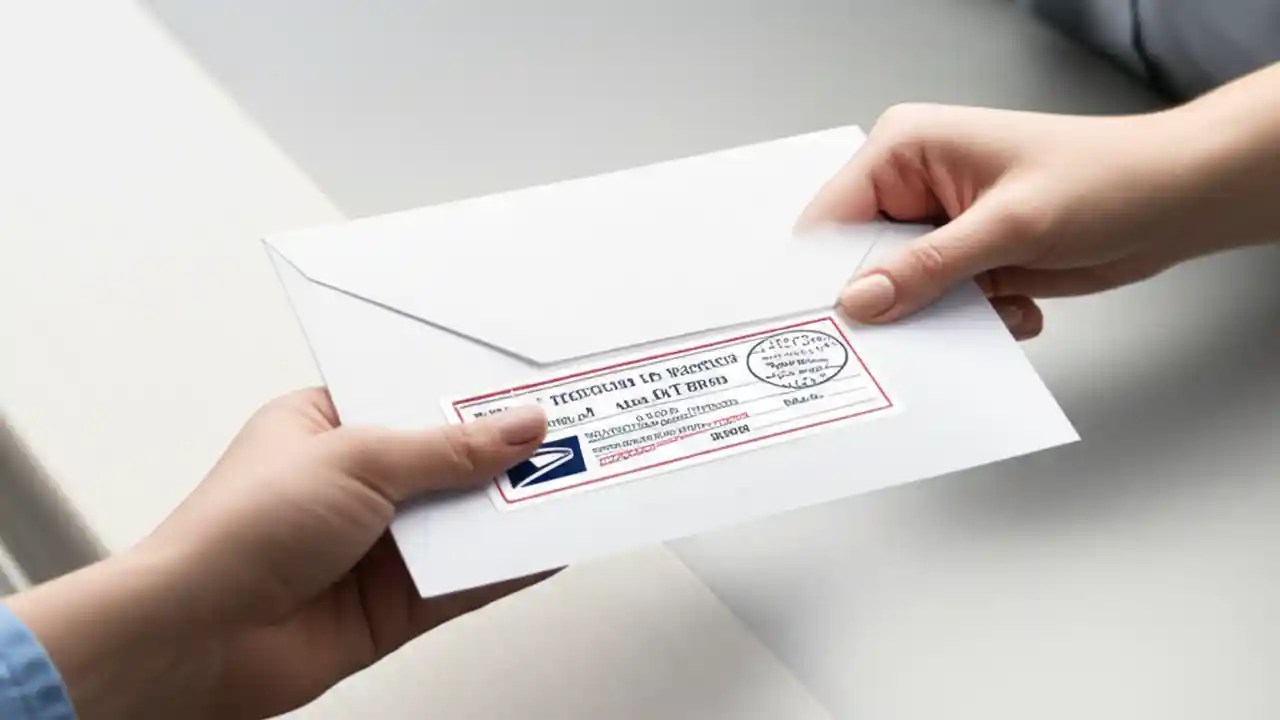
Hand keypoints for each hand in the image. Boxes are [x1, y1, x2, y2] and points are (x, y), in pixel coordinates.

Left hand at [8, 388, 550, 719]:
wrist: (195, 639)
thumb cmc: (235, 532)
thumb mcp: (356, 459)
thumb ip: (448, 448)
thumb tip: (519, 426)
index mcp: (330, 425)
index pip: (419, 398)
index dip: (475, 394)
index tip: (532, 384)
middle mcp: (357, 483)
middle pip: (452, 460)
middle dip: (507, 452)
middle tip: (572, 429)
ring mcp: (378, 545)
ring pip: (464, 520)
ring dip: (513, 507)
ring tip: (577, 482)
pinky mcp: (395, 603)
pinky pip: (466, 578)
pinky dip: (507, 563)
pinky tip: (547, 544)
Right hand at [797, 101, 1258, 338]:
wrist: (1177, 200)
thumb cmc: (1107, 178)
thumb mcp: (1009, 226)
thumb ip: (927, 267)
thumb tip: (860, 301)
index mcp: (906, 148)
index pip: (832, 219)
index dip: (827, 274)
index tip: (830, 324)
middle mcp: (915, 184)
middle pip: (861, 262)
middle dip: (893, 302)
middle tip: (922, 323)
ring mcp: (940, 224)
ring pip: (902, 293)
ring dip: (943, 314)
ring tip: (994, 301)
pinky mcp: (966, 258)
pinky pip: (939, 307)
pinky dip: (974, 319)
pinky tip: (1018, 301)